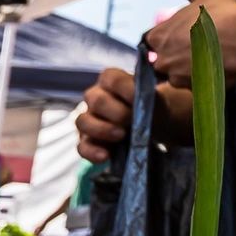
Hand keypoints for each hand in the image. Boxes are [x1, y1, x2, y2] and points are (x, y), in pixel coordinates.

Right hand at [75, 66, 191, 161]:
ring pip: (83, 122)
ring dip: (102, 129)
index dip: (124, 88)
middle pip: (95, 100)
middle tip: (130, 121)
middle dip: (115, 112)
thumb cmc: (152, 108)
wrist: (153, 128)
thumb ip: (147, 95)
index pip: (110, 78)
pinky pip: (81, 146)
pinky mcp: (87, 141)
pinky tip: (106, 156)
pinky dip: (92, 151)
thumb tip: (144, 96)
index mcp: (110, 81)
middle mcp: (95, 97)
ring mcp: (89, 119)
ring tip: (121, 136)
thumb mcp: (154, 99)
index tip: (138, 100)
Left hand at [142, 0, 235, 86]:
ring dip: (191, 68)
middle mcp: (163, 61)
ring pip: (181, 75)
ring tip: (210, 55)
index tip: (183, 32)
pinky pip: (198, 85)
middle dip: (178, 54)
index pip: (155, 39)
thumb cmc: (221, 13)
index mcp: (159, 37)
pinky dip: (206, 77)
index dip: (171, 35)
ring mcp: (178, 79)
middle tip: (198, 45)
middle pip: (166, 60)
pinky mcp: (196, 91)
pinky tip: (219, 66)